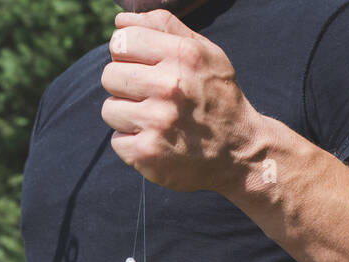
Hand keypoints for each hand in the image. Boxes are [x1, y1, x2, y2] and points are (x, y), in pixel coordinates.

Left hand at [100, 9, 260, 195]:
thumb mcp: (203, 52)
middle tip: (149, 96)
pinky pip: (117, 141)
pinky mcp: (147, 153)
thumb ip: (163, 27)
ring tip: (153, 119)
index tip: (139, 64)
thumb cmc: (216, 96)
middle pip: (109, 75)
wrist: (239, 151)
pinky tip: (156, 141)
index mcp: (184, 55)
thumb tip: (120, 21)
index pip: (122, 41)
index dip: (125, 53)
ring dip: (127, 115)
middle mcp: (170, 86)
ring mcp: (157, 121)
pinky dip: (133, 143)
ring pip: (109, 109)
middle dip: (124, 85)